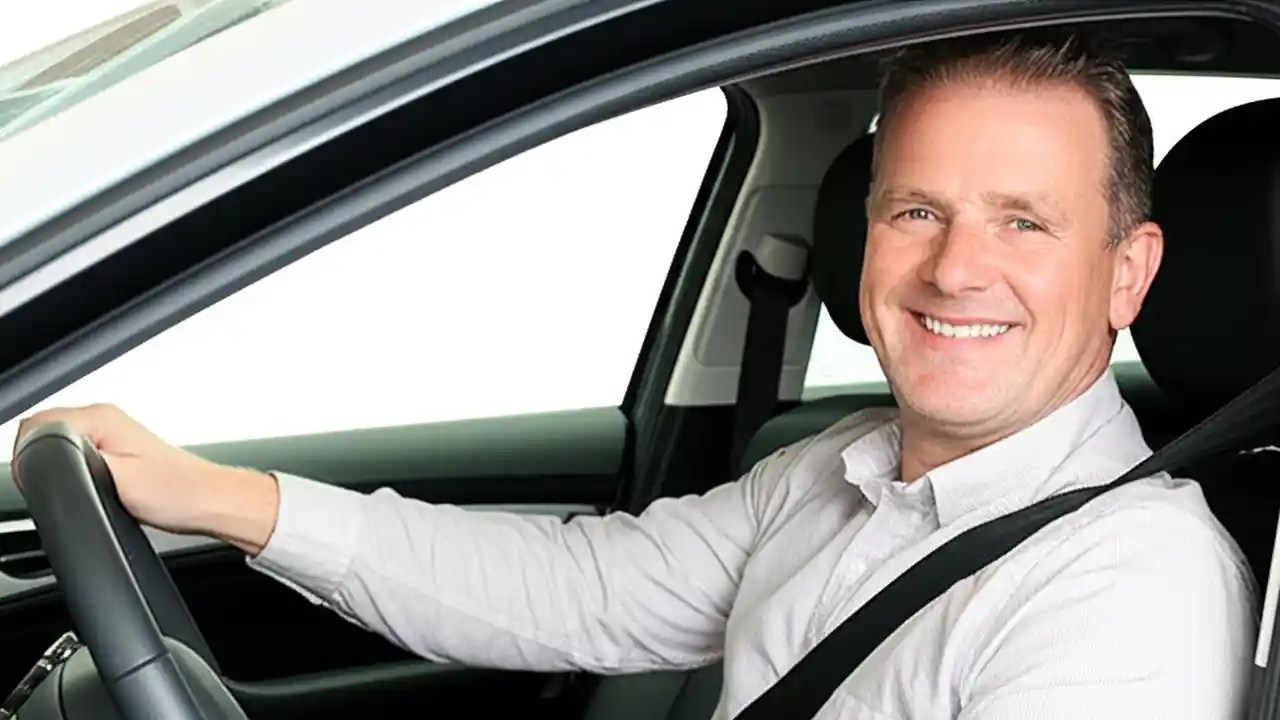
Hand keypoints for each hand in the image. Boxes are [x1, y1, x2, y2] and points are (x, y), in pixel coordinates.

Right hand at [11, 404, 278, 553]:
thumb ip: (70, 462)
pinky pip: (77, 457)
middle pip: (45, 435)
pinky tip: (95, 490)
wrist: (207, 504)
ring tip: (91, 490)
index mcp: (100, 417)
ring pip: (60, 447)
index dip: (32, 456)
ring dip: (62, 470)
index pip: (37, 425)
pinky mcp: (116, 452)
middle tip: (73, 489)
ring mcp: (111, 434)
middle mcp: (105, 419)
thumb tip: (43, 454)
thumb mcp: (112, 479)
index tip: (49, 480)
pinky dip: (77, 475)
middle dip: (45, 464)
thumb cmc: (174, 493)